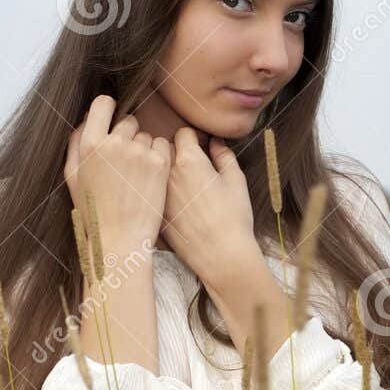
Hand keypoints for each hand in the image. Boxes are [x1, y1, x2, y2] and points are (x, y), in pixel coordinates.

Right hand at [63, 94, 170, 255]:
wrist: (119, 240)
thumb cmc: (93, 211)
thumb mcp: (73, 177)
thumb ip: (76, 143)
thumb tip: (87, 118)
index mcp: (90, 144)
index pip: (103, 104)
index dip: (109, 111)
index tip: (112, 122)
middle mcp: (114, 144)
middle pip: (127, 121)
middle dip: (127, 136)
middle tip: (124, 165)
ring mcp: (139, 153)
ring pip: (146, 135)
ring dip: (143, 149)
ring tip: (136, 178)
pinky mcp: (160, 163)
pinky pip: (163, 145)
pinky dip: (159, 157)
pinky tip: (150, 178)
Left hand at [161, 127, 259, 286]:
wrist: (221, 255)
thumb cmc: (234, 217)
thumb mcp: (236, 181)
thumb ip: (224, 156)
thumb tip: (214, 142)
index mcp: (190, 161)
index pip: (182, 134)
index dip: (193, 138)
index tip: (199, 146)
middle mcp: (168, 174)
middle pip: (164, 150)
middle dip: (175, 152)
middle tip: (190, 166)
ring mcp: (158, 194)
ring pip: (155, 172)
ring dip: (164, 172)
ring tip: (182, 185)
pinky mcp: (154, 212)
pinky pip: (153, 194)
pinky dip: (159, 193)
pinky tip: (175, 204)